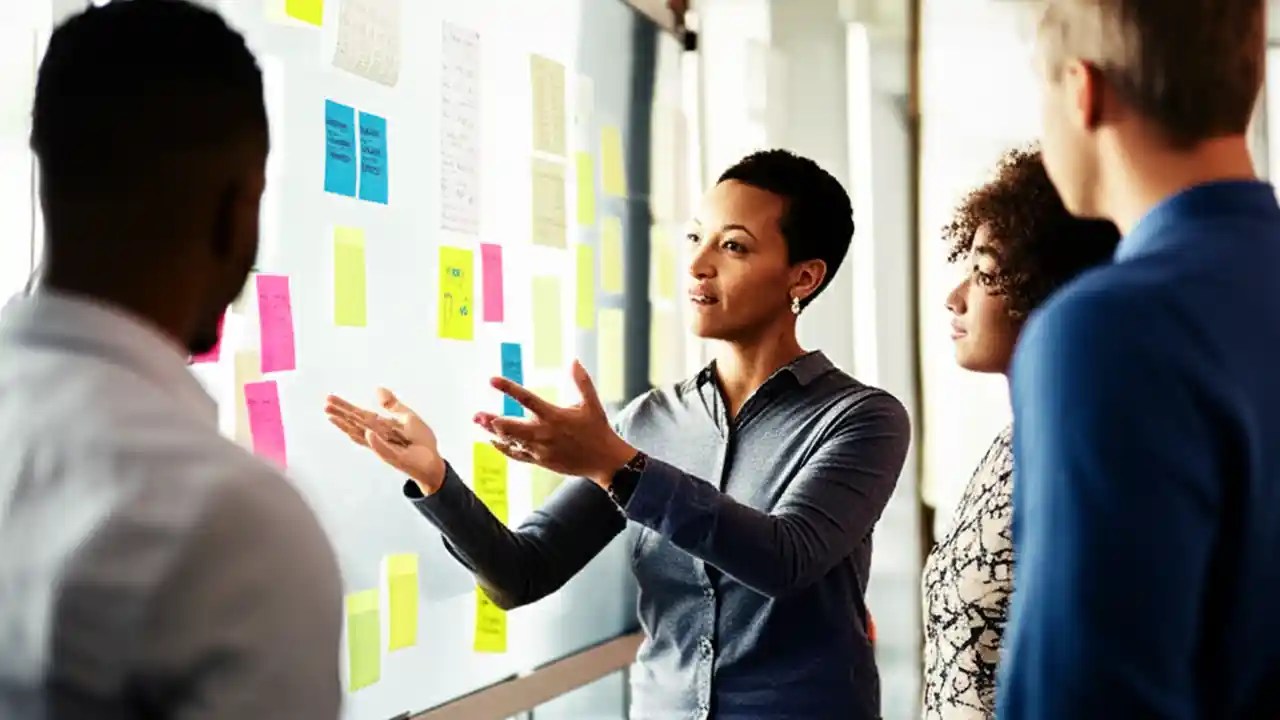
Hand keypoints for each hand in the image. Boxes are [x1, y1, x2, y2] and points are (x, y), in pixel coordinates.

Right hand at [324, 388, 446, 493]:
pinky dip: (376, 443)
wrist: (433, 461)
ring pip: (364, 436)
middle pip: (356, 424)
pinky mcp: (396, 458)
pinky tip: (368, 434)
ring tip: (334, 417)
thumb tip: (378, 388)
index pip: (359, 415)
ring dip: (349, 427)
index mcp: (380, 427)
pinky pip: (384, 450)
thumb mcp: (407, 417)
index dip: (345, 407)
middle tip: (325, 405)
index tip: (329, 398)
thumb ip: (392, 405)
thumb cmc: (420, 441)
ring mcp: (384, 448)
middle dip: (341, 415)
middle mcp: (377, 437)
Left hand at [475, 360, 636, 486]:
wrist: (604, 461)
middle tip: (477, 414)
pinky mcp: (541, 461)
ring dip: (494, 432)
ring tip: (479, 423)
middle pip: (512, 426)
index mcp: (555, 416)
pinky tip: (493, 441)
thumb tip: (574, 361)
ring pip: (511, 441)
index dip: (508, 389)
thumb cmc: (598, 430)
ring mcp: (541, 449)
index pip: (527, 399)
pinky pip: (518, 455)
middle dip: (493, 420)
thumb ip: (582, 382)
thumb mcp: (592, 404)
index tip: (492, 380)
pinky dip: (504, 448)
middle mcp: (545, 433)